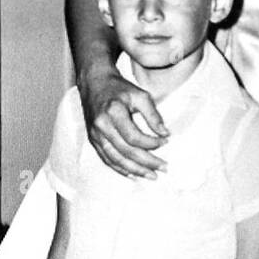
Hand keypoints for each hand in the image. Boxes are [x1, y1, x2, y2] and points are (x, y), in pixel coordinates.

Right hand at [79, 62, 167, 178]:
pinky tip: (133, 174)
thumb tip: (165, 134)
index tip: (165, 142)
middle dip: (147, 162)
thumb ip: (153, 115)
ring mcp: (95, 134)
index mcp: (113, 112)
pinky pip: (107, 159)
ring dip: (135, 170)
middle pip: (126, 151)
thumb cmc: (119, 88)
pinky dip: (120, 168)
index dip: (151, 143)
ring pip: (115, 159)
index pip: (134, 136)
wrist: (94, 83)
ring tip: (151, 176)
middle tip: (163, 167)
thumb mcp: (140, 95)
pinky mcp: (93, 140)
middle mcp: (101, 125)